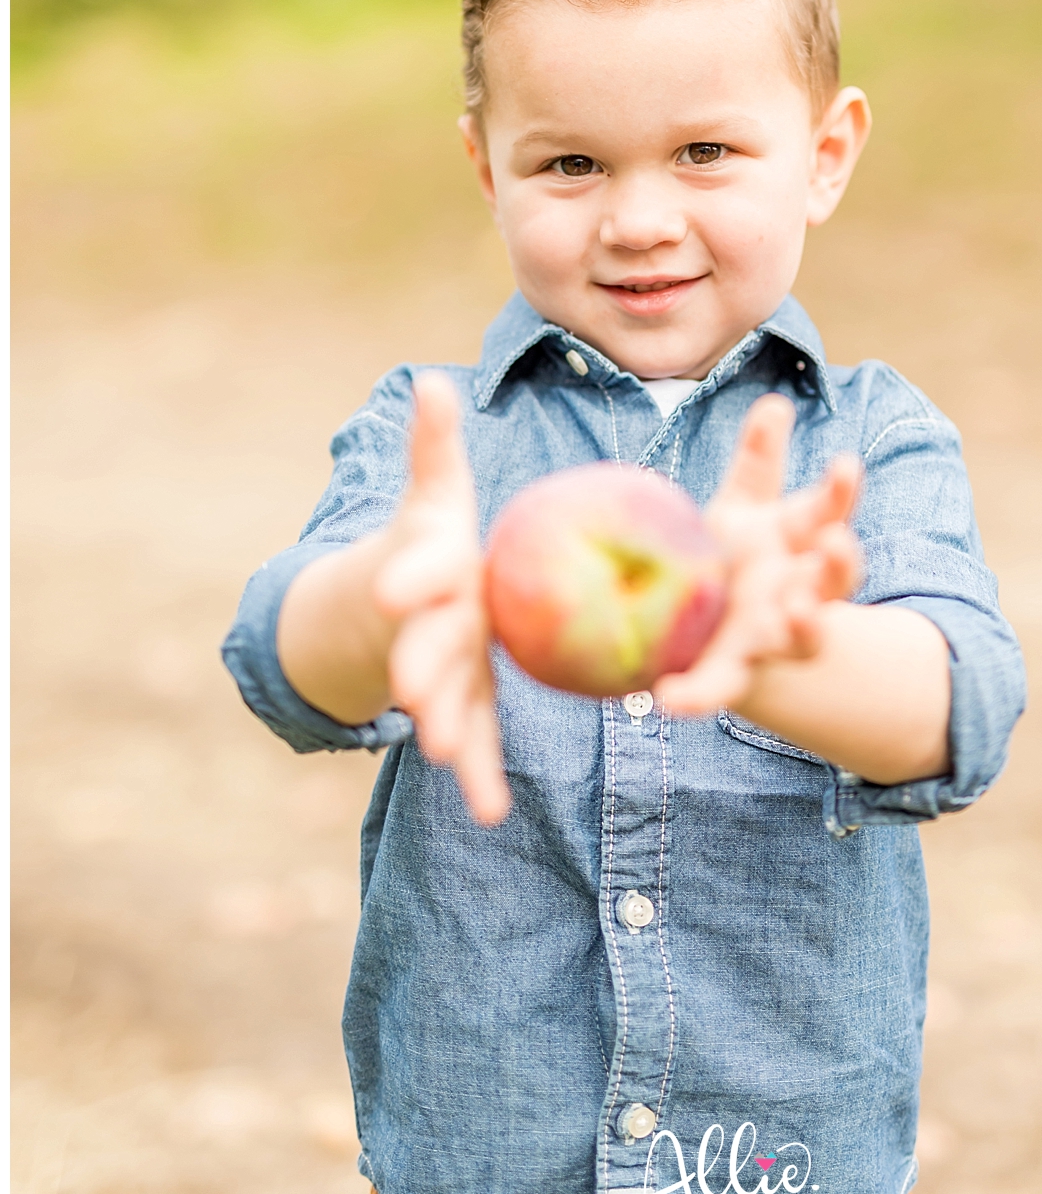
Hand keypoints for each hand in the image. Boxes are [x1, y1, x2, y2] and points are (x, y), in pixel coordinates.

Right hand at [374, 372, 510, 825]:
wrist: (402, 599)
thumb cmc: (435, 535)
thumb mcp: (435, 491)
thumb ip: (435, 444)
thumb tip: (430, 382)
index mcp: (434, 565)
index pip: (420, 569)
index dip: (411, 578)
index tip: (398, 590)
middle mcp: (430, 622)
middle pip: (424, 645)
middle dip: (419, 665)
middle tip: (414, 691)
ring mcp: (440, 669)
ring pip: (445, 701)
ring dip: (445, 726)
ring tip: (444, 754)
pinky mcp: (461, 705)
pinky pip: (476, 740)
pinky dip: (480, 774)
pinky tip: (491, 811)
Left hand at [654, 394, 862, 716]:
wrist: (719, 630)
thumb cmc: (736, 558)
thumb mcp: (744, 507)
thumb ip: (759, 461)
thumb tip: (775, 402)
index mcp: (798, 545)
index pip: (828, 511)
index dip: (840, 490)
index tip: (845, 462)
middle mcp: (797, 592)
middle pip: (832, 579)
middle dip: (839, 562)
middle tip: (835, 542)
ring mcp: (768, 637)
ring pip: (801, 637)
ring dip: (805, 626)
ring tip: (796, 616)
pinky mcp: (729, 674)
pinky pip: (716, 689)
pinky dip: (696, 696)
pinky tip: (669, 697)